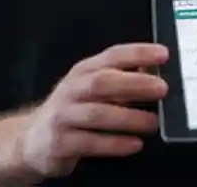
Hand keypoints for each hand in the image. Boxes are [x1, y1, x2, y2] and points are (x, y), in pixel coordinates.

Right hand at [17, 43, 168, 178]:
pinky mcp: (60, 143)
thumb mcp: (92, 87)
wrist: (33, 139)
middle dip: (134, 84)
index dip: (138, 53)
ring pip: (97, 114)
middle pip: (103, 82)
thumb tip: (155, 72)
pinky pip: (90, 142)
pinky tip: (134, 144)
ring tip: (153, 122)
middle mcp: (72, 90)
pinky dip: (115, 144)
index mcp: (84, 71)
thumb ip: (121, 78)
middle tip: (161, 89)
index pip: (112, 55)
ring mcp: (64, 116)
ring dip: (129, 118)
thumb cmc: (73, 109)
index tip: (163, 54)